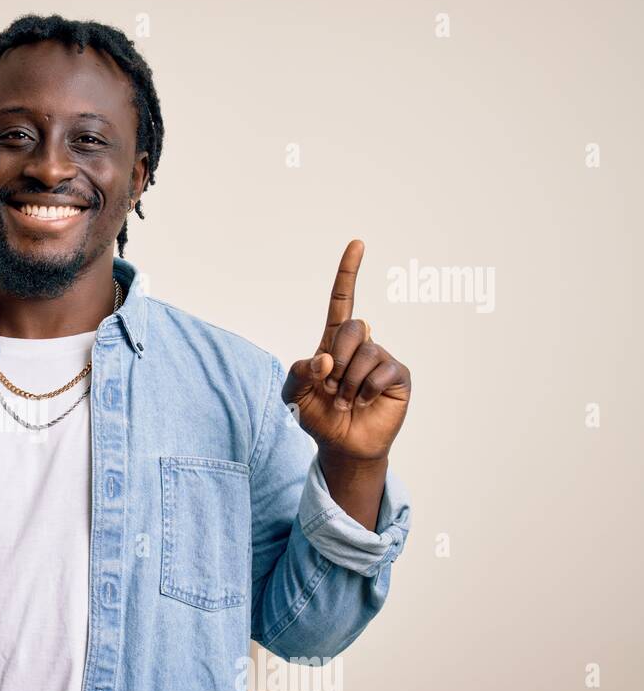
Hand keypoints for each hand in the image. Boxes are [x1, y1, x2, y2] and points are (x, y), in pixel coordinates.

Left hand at [281, 240, 410, 461]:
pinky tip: (363, 402)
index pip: (342, 301)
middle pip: (355, 326)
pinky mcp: (397, 376)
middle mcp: (361, 345)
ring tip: (345, 400)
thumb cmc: (317, 417)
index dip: (348, 273)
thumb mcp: (293, 395)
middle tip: (331, 386)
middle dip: (338, 358)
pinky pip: (383, 371)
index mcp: (333, 343)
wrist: (341, 446)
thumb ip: (299, 372)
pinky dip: (366, 390)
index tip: (357, 244)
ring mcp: (381, 359)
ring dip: (349, 382)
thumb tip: (326, 358)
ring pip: (368, 352)